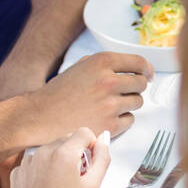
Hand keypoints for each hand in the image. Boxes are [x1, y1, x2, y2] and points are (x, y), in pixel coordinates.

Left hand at [7, 128, 111, 187]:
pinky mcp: (18, 173)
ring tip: (60, 187)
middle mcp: (43, 152)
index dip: (91, 147)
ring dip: (58, 162)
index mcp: (63, 153)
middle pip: (67, 140)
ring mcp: (27, 162)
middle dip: (75, 154)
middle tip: (77, 179)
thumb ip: (102, 157)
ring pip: (50, 151)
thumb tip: (104, 138)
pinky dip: (43, 170)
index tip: (90, 164)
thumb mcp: (93, 186)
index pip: (84, 132)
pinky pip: (35, 162)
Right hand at [23, 51, 152, 145]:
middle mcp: (108, 81)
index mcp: (102, 62)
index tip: (148, 74)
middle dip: (136, 88)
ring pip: (137, 102)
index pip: (139, 62)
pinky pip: (130, 120)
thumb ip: (104, 65)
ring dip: (128, 104)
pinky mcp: (109, 125)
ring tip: (111, 106)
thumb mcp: (79, 67)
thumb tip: (132, 68)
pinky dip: (122, 120)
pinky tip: (108, 118)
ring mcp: (110, 104)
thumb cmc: (58, 93)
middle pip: (141, 83)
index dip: (147, 69)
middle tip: (126, 92)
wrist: (39, 118)